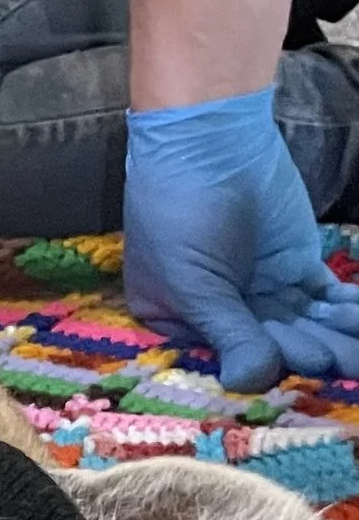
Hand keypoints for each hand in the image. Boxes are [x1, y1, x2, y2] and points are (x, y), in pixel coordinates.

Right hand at [124, 90, 358, 392]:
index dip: (267, 364)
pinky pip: (328, 303)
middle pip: (272, 345)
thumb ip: (228, 331)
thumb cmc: (179, 207)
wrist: (209, 137)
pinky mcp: (297, 270)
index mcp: (178, 319)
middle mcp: (223, 313)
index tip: (308, 365)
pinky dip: (350, 314)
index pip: (226, 355)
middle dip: (313, 354)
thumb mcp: (192, 277)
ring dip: (340, 340)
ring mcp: (264, 292)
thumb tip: (250, 382)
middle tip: (346, 362)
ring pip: (308, 328)